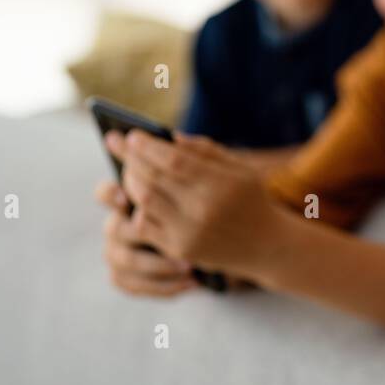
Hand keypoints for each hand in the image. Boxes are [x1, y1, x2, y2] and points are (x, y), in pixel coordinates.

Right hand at [94, 178, 196, 296]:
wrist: (202, 247)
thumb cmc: (192, 213)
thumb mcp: (188, 197)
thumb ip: (177, 183)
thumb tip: (180, 157)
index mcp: (124, 202)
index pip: (105, 193)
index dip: (109, 194)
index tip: (126, 198)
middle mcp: (116, 227)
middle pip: (114, 229)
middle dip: (143, 234)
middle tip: (173, 237)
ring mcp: (117, 254)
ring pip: (125, 261)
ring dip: (158, 265)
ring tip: (189, 266)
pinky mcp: (123, 278)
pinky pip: (135, 286)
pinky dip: (164, 287)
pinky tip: (192, 283)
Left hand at [104, 129, 278, 276]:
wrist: (266, 245)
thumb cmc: (250, 199)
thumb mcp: (239, 169)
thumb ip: (205, 150)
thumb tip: (168, 137)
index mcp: (221, 184)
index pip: (173, 161)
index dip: (147, 146)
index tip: (130, 134)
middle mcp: (203, 210)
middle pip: (151, 179)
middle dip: (129, 159)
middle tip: (117, 144)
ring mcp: (189, 233)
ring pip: (142, 201)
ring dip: (129, 180)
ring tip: (128, 167)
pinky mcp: (179, 250)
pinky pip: (144, 224)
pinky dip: (136, 206)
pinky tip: (138, 194)